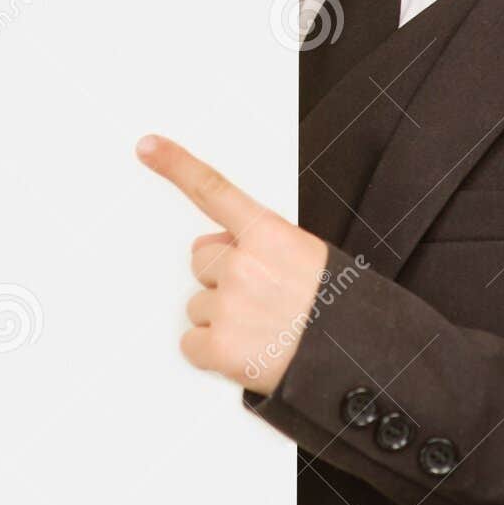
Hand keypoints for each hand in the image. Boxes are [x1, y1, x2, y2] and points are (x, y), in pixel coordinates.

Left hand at [135, 133, 328, 395]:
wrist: (355, 358)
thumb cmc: (336, 308)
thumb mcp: (309, 256)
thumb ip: (263, 244)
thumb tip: (227, 251)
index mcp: (269, 234)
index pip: (214, 190)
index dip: (176, 165)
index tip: (148, 146)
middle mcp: (243, 265)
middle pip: (201, 259)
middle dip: (222, 276)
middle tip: (260, 296)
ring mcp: (229, 306)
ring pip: (197, 304)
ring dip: (222, 316)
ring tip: (263, 328)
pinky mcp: (219, 348)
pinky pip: (191, 342)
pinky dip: (213, 351)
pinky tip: (248, 349)